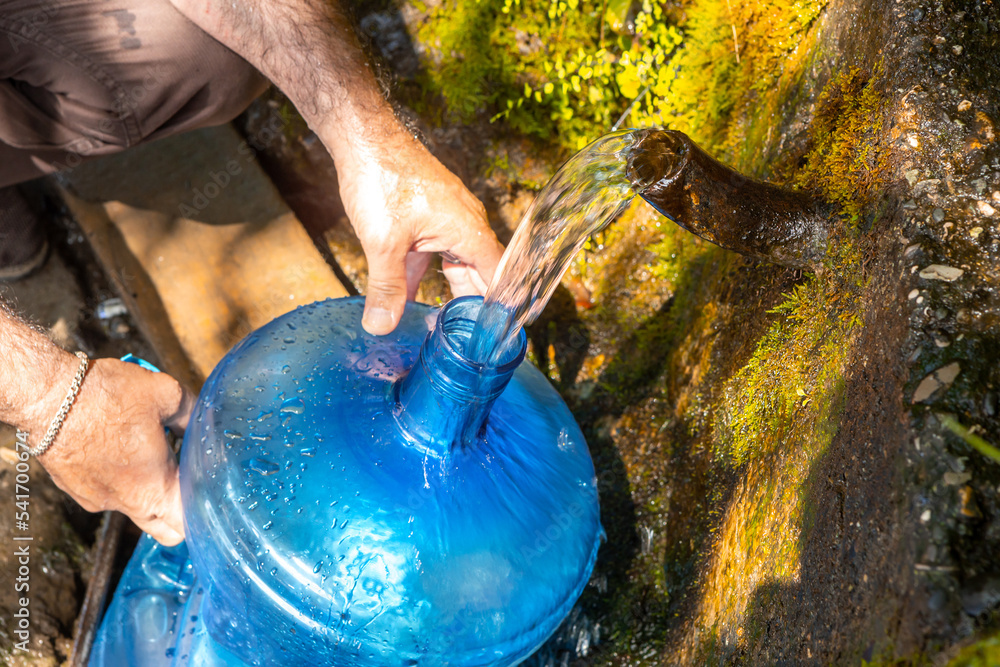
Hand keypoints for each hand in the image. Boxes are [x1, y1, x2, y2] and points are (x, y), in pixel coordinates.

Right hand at [35, 358, 193, 545]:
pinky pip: (105, 492)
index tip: (210, 491)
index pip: (187, 526)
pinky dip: (117, 477)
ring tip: (150, 449)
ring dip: (147, 488)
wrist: (47, 396)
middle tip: (187, 478)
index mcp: (153, 490)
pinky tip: (118, 445)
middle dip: (178, 511)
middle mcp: (124, 503)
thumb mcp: (166, 394)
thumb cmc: (107, 397)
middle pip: (162, 528)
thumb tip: (203, 420)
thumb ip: (192, 414)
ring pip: (132, 507)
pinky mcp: (74, 487)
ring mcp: (95, 499)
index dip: (203, 513)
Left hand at [334, 130, 504, 334]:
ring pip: (454, 261)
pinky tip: (407, 293)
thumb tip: (382, 326)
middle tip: (468, 340)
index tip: (495, 335)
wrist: (364, 135)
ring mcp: (446, 216)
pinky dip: (426, 272)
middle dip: (473, 304)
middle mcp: (465, 223)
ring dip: (448, 289)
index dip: (500, 308)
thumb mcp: (383, 243)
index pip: (499, 278)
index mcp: (469, 231)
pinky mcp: (427, 211)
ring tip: (444, 323)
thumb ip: (386, 288)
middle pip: (479, 272)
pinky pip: (435, 248)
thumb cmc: (383, 178)